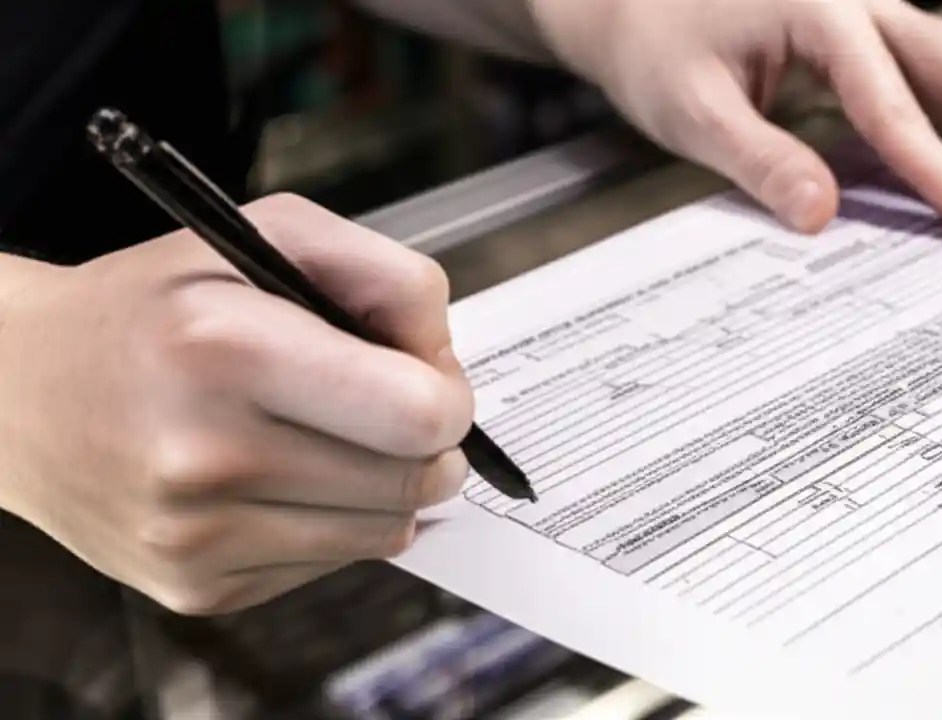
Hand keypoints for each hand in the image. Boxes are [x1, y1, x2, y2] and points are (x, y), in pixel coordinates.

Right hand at [0, 195, 472, 614]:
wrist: (20, 389)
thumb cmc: (157, 305)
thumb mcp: (272, 236)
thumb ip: (389, 281)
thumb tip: (448, 370)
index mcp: (224, 346)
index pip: (418, 414)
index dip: (449, 397)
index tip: (428, 380)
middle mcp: (203, 450)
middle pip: (415, 479)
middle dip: (424, 441)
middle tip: (385, 407)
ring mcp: (195, 533)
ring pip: (385, 530)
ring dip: (383, 484)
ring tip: (325, 435)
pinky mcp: (195, 586)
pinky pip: (332, 563)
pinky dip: (330, 519)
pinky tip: (279, 477)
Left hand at [532, 0, 941, 235]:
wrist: (633, 5)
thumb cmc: (655, 51)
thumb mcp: (691, 111)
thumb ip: (758, 159)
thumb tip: (820, 217)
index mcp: (817, 11)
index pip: (892, 103)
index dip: (941, 170)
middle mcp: (860, 3)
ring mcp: (872, 15)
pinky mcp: (872, 38)